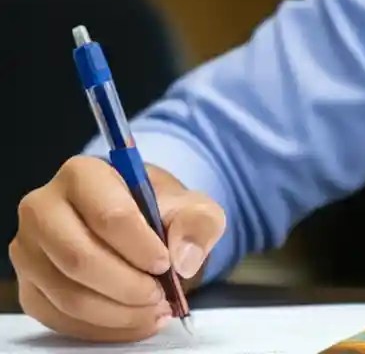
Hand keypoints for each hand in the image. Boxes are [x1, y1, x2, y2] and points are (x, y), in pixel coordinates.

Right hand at [8, 155, 225, 341]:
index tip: (165, 264)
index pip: (109, 216)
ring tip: (153, 310)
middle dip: (128, 287)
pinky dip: (102, 328)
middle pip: (79, 259)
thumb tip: (183, 259)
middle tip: (160, 296)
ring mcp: (30, 250)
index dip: (141, 247)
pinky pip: (59, 318)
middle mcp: (43, 208)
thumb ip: (198, 224)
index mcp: (83, 174)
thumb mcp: (193, 207)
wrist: (139, 226)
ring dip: (118, 312)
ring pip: (68, 295)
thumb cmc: (161, 211)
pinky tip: (133, 321)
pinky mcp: (29, 285)